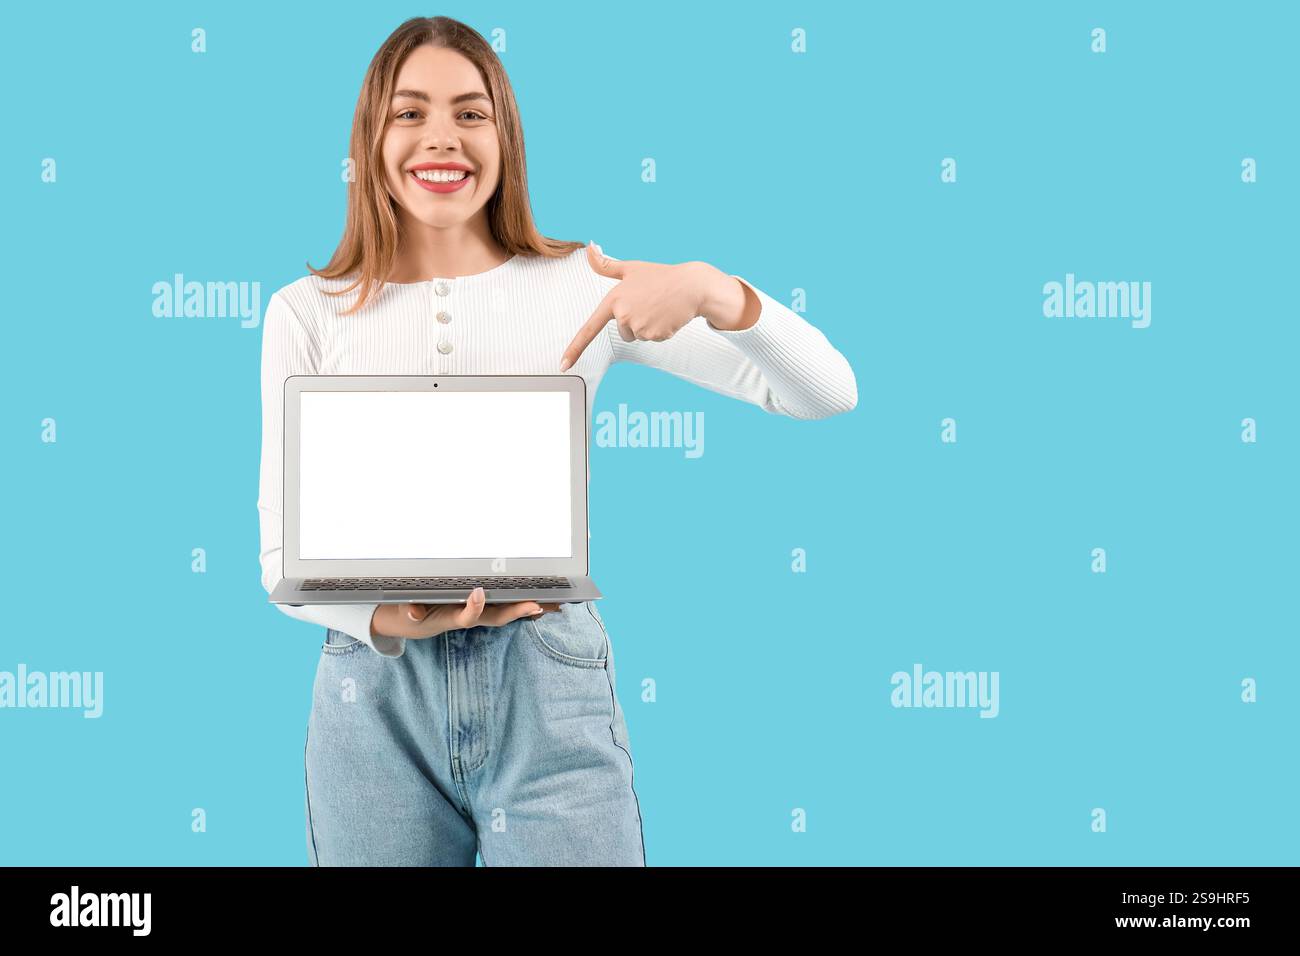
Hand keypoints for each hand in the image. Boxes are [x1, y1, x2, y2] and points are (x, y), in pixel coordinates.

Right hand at [371, 587, 561, 639]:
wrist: (418, 619)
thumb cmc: (416, 609)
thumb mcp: (408, 610)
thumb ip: (412, 611)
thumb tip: (414, 613)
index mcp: (452, 616)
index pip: (465, 616)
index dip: (473, 607)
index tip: (478, 593)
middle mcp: (471, 617)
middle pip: (497, 617)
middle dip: (516, 613)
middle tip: (536, 605)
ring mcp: (480, 614)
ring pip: (508, 613)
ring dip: (529, 610)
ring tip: (554, 604)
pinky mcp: (486, 608)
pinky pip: (510, 607)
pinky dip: (528, 606)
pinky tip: (548, 602)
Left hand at [559, 241, 715, 370]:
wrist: (691, 286)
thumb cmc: (661, 276)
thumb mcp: (631, 268)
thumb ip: (606, 264)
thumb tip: (589, 247)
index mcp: (614, 300)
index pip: (589, 329)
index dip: (574, 348)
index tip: (562, 365)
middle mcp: (624, 315)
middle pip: (623, 332)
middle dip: (635, 321)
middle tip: (649, 304)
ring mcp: (639, 326)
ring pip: (638, 336)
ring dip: (648, 325)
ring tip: (659, 308)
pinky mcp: (655, 335)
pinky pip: (653, 339)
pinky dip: (660, 329)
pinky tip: (667, 315)